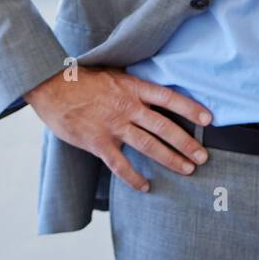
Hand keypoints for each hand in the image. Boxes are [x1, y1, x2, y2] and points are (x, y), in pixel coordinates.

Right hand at [24, 66, 211, 191]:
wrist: (50, 87)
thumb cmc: (80, 79)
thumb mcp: (111, 73)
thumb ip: (130, 85)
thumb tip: (150, 92)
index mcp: (131, 87)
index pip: (167, 98)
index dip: (189, 108)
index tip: (208, 119)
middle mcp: (126, 107)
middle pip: (164, 126)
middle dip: (186, 142)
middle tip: (203, 155)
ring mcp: (113, 126)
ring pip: (149, 146)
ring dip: (171, 159)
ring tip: (188, 169)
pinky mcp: (98, 142)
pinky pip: (120, 165)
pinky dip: (134, 178)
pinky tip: (146, 186)